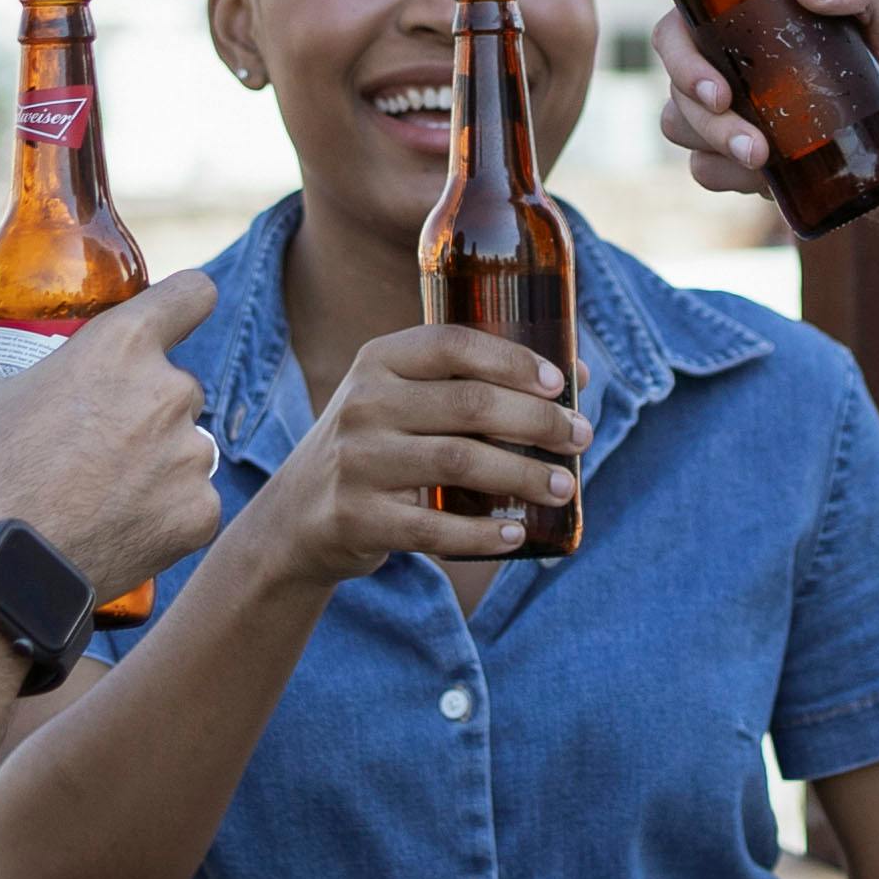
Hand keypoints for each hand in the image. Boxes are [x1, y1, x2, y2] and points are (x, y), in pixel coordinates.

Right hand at [0, 272, 224, 596]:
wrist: (0, 570)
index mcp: (122, 347)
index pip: (192, 293)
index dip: (182, 301)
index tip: (171, 318)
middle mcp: (170, 394)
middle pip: (179, 383)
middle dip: (146, 403)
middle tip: (97, 435)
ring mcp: (191, 458)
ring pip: (188, 445)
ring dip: (159, 458)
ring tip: (102, 488)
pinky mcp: (200, 514)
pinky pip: (193, 501)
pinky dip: (166, 511)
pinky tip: (121, 525)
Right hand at [234, 324, 586, 587]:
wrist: (298, 517)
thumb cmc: (379, 448)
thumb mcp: (404, 401)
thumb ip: (472, 384)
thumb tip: (578, 375)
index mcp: (380, 361)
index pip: (455, 344)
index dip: (515, 360)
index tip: (562, 384)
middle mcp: (364, 403)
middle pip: (471, 404)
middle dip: (539, 422)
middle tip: (580, 439)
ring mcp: (357, 461)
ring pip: (460, 462)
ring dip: (524, 476)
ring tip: (563, 488)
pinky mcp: (357, 518)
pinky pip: (434, 529)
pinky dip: (484, 535)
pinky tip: (518, 535)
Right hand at [652, 0, 878, 201]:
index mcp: (750, 19)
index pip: (681, 26)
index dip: (678, 55)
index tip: (715, 90)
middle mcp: (733, 62)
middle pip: (676, 85)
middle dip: (702, 118)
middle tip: (752, 143)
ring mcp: (736, 112)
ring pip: (682, 128)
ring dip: (713, 147)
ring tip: (764, 161)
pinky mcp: (746, 159)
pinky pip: (706, 170)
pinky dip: (727, 176)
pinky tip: (765, 179)